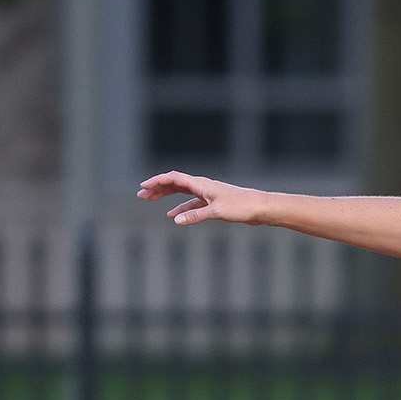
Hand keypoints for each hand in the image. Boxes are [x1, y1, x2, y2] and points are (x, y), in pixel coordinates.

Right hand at [136, 171, 266, 226]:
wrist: (260, 208)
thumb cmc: (241, 206)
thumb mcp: (217, 211)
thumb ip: (196, 216)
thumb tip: (176, 221)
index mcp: (201, 184)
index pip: (173, 178)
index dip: (157, 181)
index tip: (143, 187)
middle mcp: (202, 186)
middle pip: (174, 184)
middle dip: (157, 188)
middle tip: (141, 195)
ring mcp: (207, 194)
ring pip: (181, 193)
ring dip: (166, 196)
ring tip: (150, 200)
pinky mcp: (213, 203)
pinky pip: (191, 204)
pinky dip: (181, 208)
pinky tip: (174, 216)